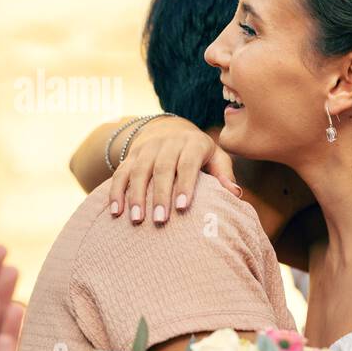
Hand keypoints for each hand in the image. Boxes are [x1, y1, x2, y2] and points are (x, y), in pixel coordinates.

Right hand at [108, 116, 240, 224]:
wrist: (171, 129)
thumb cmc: (201, 153)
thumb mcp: (216, 157)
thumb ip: (224, 174)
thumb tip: (235, 194)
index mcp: (193, 143)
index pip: (188, 163)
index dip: (185, 184)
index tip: (183, 207)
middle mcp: (168, 143)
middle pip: (162, 168)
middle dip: (160, 195)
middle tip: (160, 221)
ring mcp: (147, 148)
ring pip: (139, 171)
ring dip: (136, 196)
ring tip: (137, 220)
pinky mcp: (131, 155)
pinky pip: (121, 173)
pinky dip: (116, 192)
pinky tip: (116, 212)